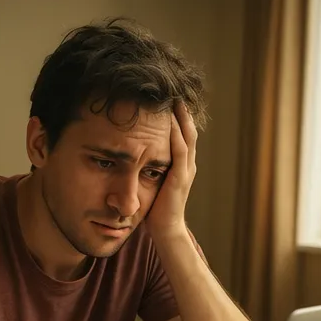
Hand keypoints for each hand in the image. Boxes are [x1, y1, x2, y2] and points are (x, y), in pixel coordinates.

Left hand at [145, 101, 197, 238]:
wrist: (165, 230)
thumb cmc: (155, 209)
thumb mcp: (152, 182)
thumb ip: (149, 166)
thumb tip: (132, 153)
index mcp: (181, 165)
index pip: (183, 134)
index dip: (177, 116)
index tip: (166, 98)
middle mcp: (187, 164)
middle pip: (188, 129)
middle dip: (181, 110)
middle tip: (172, 89)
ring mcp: (186, 170)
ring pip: (187, 136)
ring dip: (181, 116)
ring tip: (173, 97)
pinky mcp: (180, 177)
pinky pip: (180, 150)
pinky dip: (176, 133)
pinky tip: (171, 119)